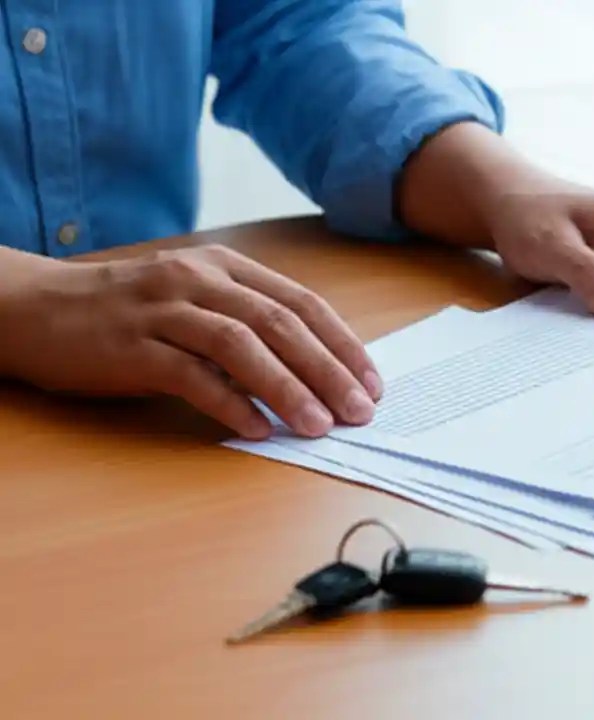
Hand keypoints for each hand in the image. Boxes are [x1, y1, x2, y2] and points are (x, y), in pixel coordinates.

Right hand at [0, 245, 380, 438]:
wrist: (35, 308)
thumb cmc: (128, 312)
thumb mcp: (195, 300)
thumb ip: (248, 323)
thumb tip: (315, 371)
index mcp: (225, 267)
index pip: (302, 303)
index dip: (343, 344)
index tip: (372, 383)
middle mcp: (198, 281)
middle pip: (282, 325)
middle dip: (329, 371)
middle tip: (360, 411)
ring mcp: (163, 312)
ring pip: (242, 346)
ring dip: (289, 388)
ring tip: (319, 425)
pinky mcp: (132, 347)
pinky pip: (191, 376)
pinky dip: (230, 403)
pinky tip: (259, 429)